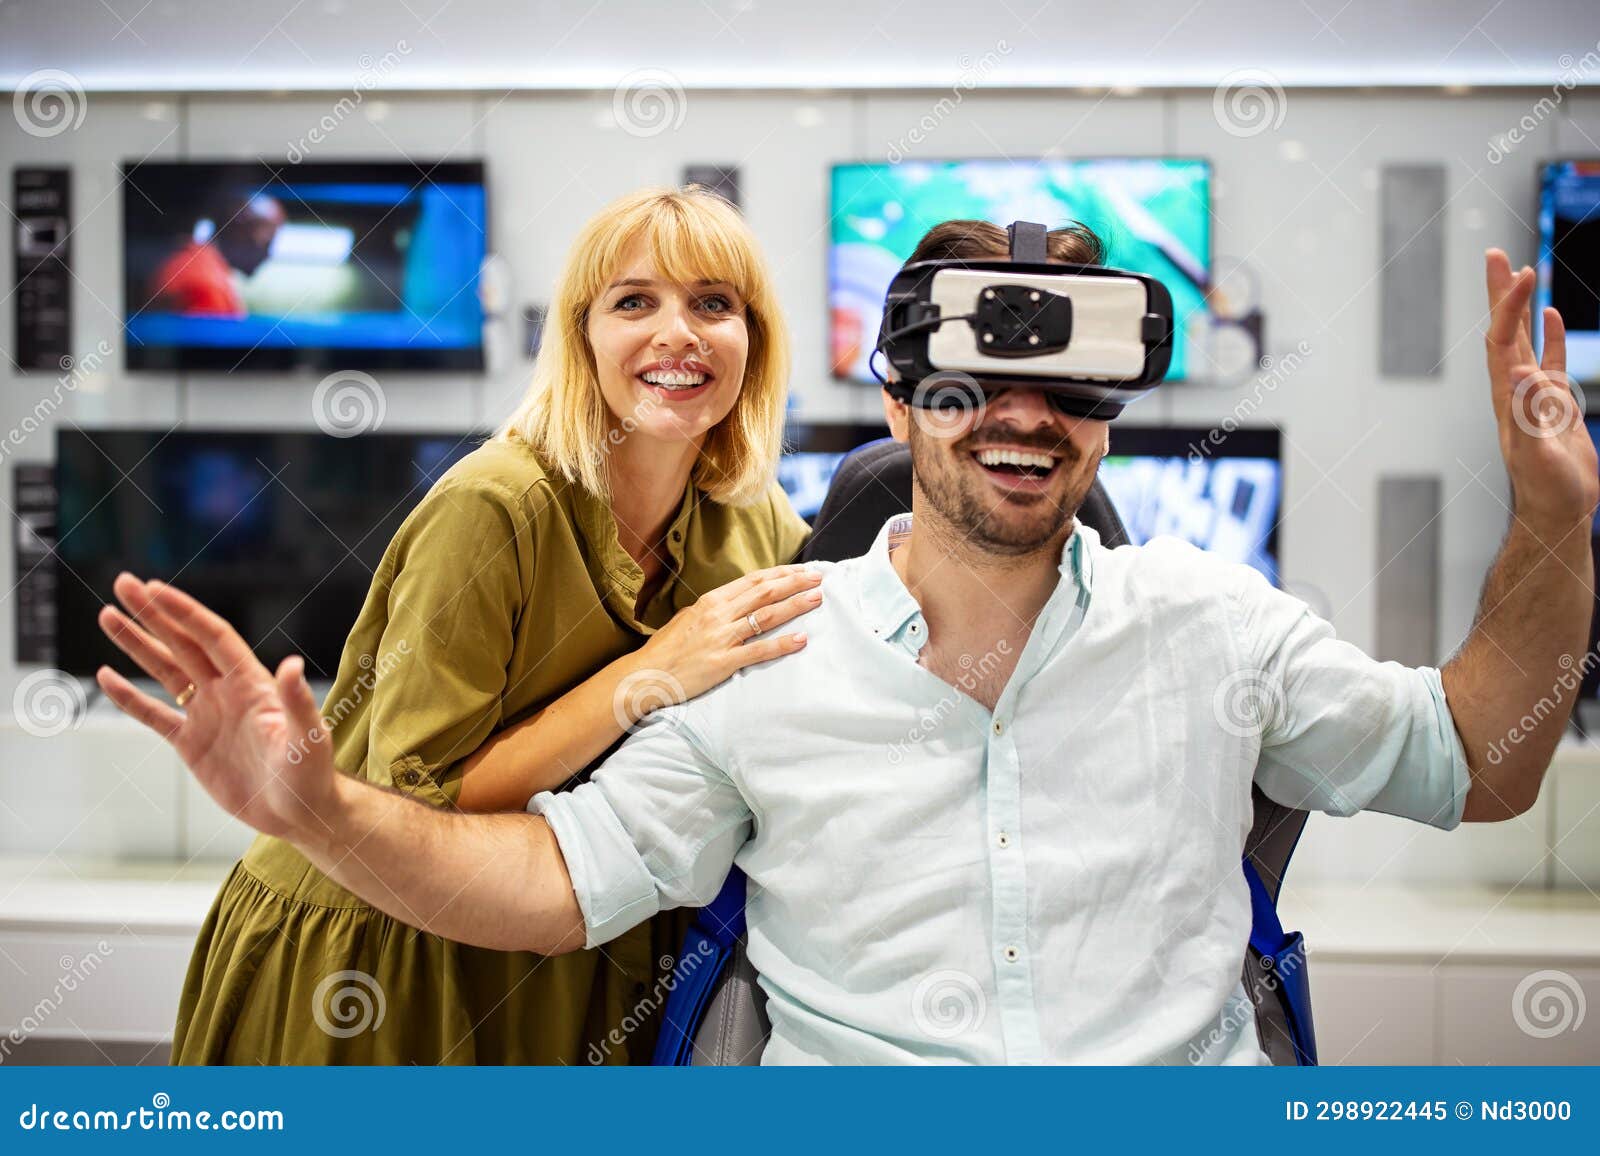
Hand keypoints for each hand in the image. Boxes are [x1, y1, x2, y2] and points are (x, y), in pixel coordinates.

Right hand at [94, 572, 342, 847]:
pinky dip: (130, 697)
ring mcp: (207, 715)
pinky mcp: (192, 744)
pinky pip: (155, 714)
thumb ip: (296, 700)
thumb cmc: (311, 774)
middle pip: (183, 643)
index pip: (212, 637)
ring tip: (108, 616)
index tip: (155, 589)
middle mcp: (226, 691)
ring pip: (165, 671)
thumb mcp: (307, 736)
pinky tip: (106, 676)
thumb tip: (292, 663)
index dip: (184, 612)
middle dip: (154, 614)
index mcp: (252, 683)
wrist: (299, 813)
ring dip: (138, 644)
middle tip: (123, 583)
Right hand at [627, 563, 822, 719]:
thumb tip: (730, 603)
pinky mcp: (723, 662)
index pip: (754, 580)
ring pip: (766, 616)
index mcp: (711, 601)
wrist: (645, 674)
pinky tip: (801, 639)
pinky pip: (758, 651)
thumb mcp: (687, 618)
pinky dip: (782, 644)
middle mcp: (718, 614)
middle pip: (765, 592)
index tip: (802, 569)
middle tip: (819, 577)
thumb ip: (711, 610)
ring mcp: (721, 638)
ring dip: (795, 605)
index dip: (781, 573)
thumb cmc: (665, 648)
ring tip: (817, 598)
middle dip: (795, 582)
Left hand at [1484, 248, 1599, 535]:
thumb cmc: (1547, 489)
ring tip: (1521, 273)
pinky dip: (1553, 336)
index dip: (1510, 307)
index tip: (1523, 275)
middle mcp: (1514, 389)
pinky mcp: (1554, 403)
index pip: (1503, 340)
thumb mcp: (1537, 454)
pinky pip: (1553, 359)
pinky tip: (1553, 315)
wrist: (1558, 511)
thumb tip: (1522, 373)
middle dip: (1500, 293)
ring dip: (1522, 307)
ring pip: (1526, 338)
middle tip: (1494, 255)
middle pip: (1504, 330)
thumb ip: (1530, 415)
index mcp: (1507, 397)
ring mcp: (1534, 394)